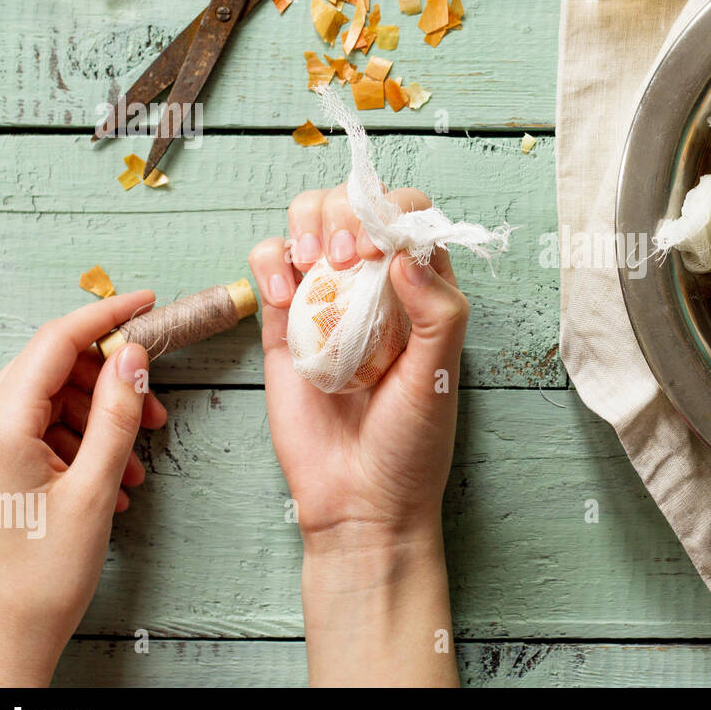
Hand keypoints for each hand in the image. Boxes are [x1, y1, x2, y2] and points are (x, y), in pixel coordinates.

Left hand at [0, 292, 165, 686]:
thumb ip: (118, 414)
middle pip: (51, 369)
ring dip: (98, 416)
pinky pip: (34, 427)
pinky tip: (107, 475)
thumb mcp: (96, 490)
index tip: (145, 304)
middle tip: (154, 406)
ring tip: (134, 459)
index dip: (106, 317)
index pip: (54, 344)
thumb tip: (133, 355)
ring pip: (48, 399)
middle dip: (110, 380)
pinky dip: (76, 439)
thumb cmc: (42, 576)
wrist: (4, 638)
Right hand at [249, 185, 465, 685]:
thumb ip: (439, 310)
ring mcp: (326, 302)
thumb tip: (405, 254)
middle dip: (348, 213)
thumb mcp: (441, 374)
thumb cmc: (411, 444)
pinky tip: (283, 293)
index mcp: (423, 292)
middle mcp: (376, 288)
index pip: (412, 218)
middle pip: (355, 207)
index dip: (394, 215)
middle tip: (349, 257)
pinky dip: (269, 261)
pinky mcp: (282, 325)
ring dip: (308, 224)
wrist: (359, 502)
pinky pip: (269, 265)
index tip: (383, 249)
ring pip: (309, 222)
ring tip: (317, 265)